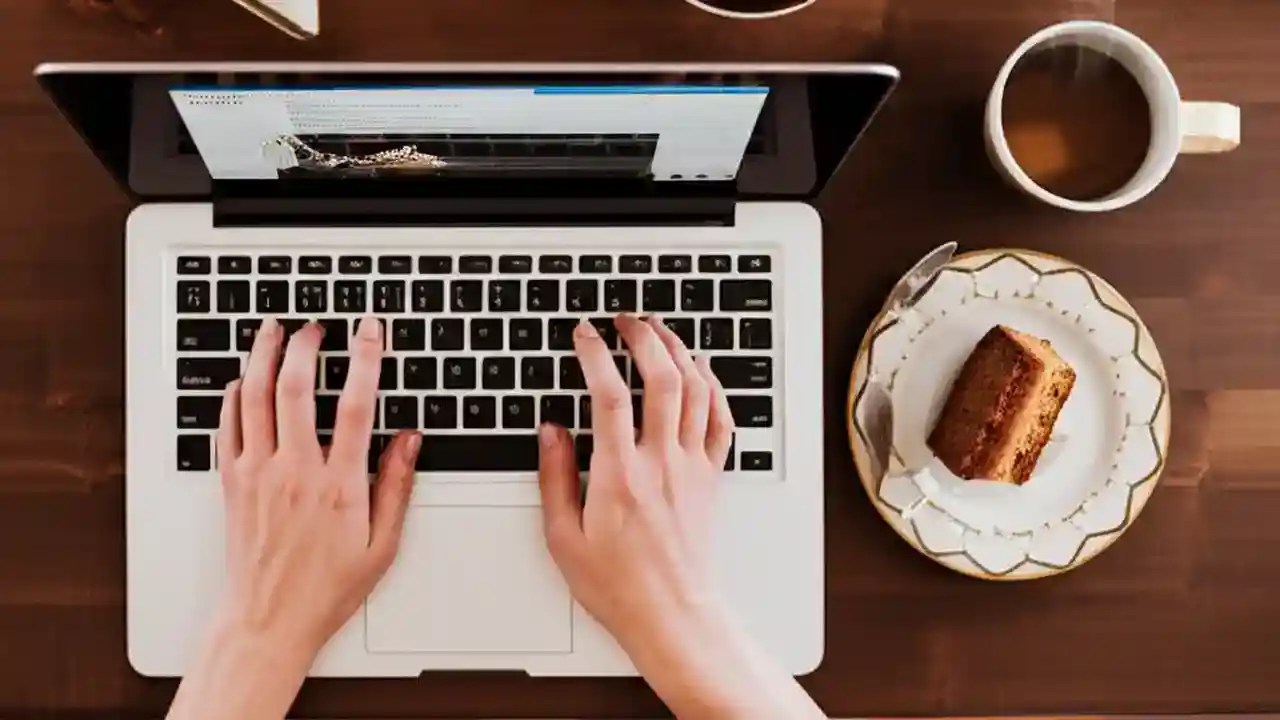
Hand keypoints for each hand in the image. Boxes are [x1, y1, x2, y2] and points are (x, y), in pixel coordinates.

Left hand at [169, 316, 418, 719]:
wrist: (267, 620)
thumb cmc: (325, 589)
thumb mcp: (381, 545)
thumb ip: (396, 486)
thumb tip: (409, 440)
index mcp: (339, 486)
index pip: (356, 406)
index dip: (365, 359)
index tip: (369, 330)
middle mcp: (294, 473)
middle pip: (295, 389)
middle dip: (306, 346)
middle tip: (315, 327)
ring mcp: (257, 475)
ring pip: (254, 398)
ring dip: (263, 356)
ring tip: (272, 331)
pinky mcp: (231, 483)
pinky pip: (227, 425)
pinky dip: (233, 395)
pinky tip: (241, 379)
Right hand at [537, 314, 734, 652]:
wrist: (671, 614)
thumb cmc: (618, 584)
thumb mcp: (563, 537)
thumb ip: (555, 477)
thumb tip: (551, 431)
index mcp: (620, 475)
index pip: (609, 394)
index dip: (595, 354)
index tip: (584, 333)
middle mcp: (661, 463)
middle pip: (662, 378)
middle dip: (644, 337)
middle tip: (626, 320)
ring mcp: (692, 467)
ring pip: (696, 391)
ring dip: (679, 352)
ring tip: (661, 332)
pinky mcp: (712, 478)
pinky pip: (722, 420)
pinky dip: (714, 387)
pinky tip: (702, 371)